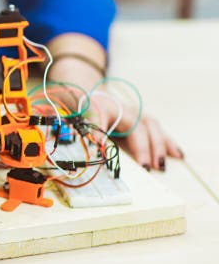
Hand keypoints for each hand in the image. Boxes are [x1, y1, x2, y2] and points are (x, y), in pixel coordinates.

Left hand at [46, 33, 181, 170]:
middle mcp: (133, 113)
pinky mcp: (139, 123)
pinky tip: (178, 154)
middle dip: (154, 149)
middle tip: (156, 168)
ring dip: (165, 144)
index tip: (144, 166)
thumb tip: (98, 149)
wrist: (86, 95)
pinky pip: (156, 131)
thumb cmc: (87, 107)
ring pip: (156, 128)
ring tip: (176, 158)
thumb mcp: (87, 117)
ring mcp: (137, 116)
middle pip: (149, 129)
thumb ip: (94, 132)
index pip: (136, 131)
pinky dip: (167, 142)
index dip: (140, 148)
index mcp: (121, 111)